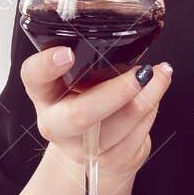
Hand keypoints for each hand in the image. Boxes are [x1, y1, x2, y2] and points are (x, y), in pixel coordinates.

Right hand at [20, 49, 170, 182]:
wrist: (94, 143)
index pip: (33, 76)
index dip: (46, 65)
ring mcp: (80, 148)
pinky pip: (137, 137)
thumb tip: (127, 32)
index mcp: (44, 92)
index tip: (66, 54)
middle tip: (143, 72)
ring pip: (120, 124)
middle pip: (80, 115)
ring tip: (160, 75)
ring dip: (149, 96)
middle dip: (118, 92)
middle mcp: (55, 123)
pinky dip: (152, 111)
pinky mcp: (108, 162)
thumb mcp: (82, 75)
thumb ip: (92, 56)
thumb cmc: (90, 97)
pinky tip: (154, 97)